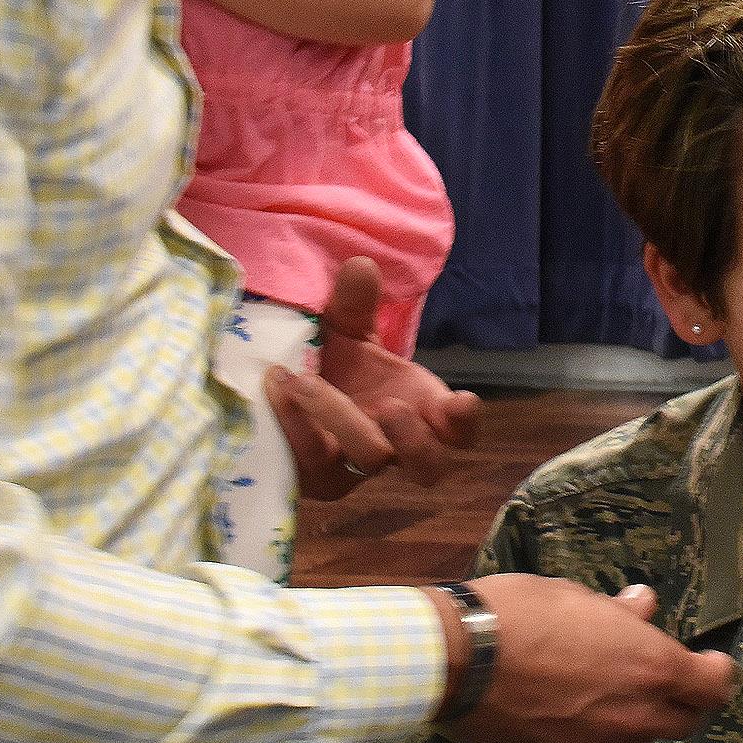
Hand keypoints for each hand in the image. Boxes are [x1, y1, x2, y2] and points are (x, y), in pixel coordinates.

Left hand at [267, 258, 481, 497]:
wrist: (294, 397)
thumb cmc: (342, 367)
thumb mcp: (349, 332)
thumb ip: (356, 305)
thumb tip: (359, 265)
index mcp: (425, 413)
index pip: (462, 430)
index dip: (465, 421)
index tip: (458, 400)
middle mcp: (400, 448)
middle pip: (427, 465)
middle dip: (411, 439)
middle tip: (389, 406)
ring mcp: (360, 468)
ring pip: (367, 462)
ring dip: (340, 421)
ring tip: (304, 381)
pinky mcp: (319, 477)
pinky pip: (312, 466)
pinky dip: (295, 428)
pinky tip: (277, 389)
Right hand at [440, 578, 738, 742]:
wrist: (457, 661)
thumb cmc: (523, 614)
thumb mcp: (577, 598)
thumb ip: (618, 613)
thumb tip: (642, 606)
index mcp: (651, 667)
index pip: (713, 687)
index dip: (718, 673)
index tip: (712, 659)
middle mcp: (633, 713)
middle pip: (685, 722)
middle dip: (687, 702)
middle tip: (675, 679)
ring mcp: (595, 741)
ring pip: (639, 737)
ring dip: (642, 717)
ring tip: (622, 689)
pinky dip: (597, 726)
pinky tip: (574, 703)